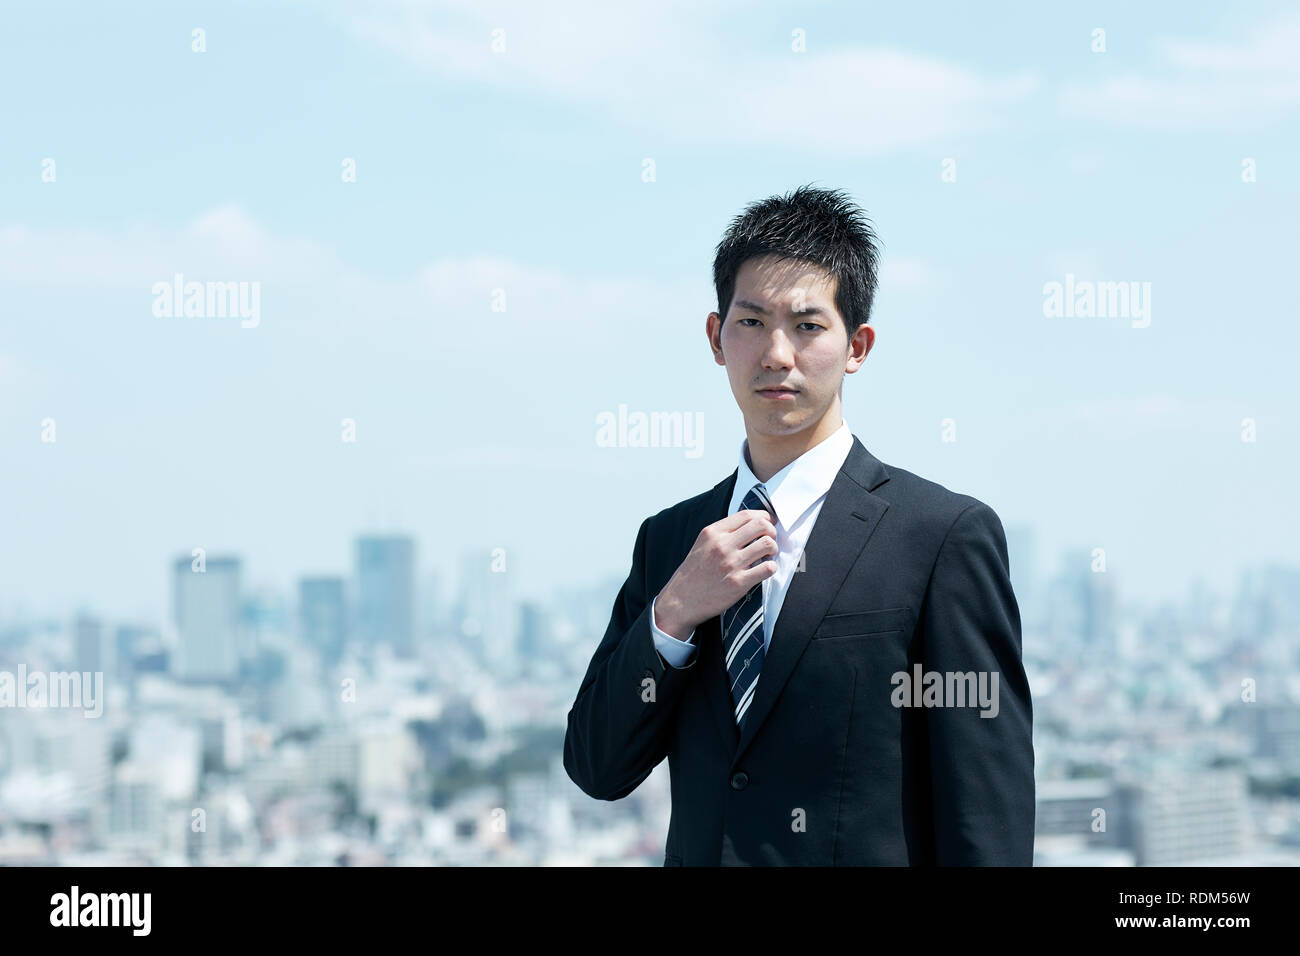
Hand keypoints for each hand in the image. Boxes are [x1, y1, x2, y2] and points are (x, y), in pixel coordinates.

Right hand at [654, 509, 777, 637]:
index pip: (747, 515)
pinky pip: (767, 568)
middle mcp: (722, 545)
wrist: (681, 600)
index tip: (768, 523)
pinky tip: (765, 570)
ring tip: (768, 555)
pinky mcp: (738, 582)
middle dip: (772, 531)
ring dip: (773, 549)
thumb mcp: (702, 544)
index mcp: (713, 533)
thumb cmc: (694, 573)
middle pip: (761, 525)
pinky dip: (771, 567)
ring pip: (767, 544)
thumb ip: (723, 533)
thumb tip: (751, 525)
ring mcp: (731, 564)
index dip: (764, 517)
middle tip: (770, 539)